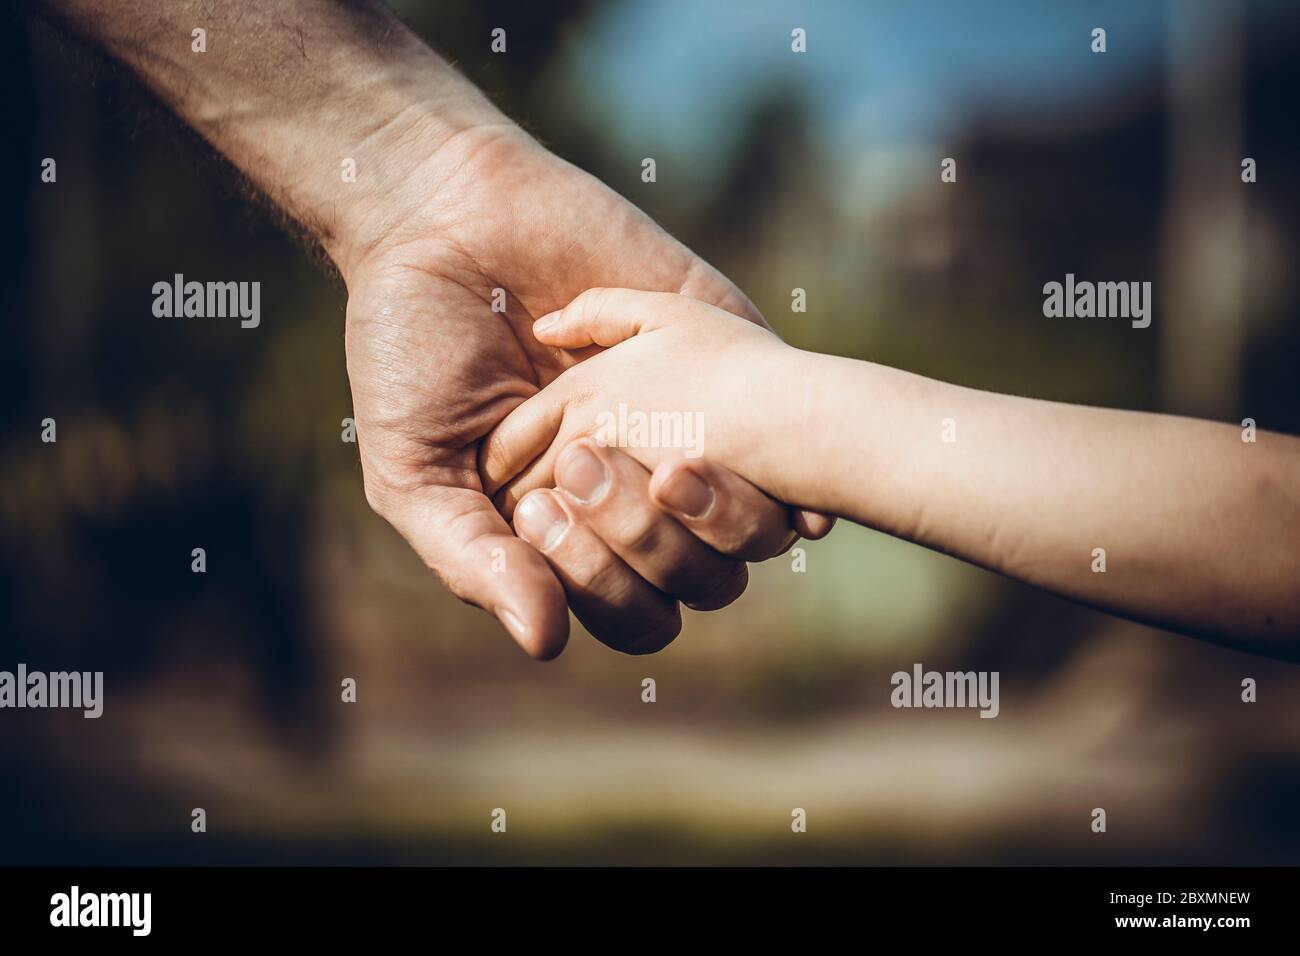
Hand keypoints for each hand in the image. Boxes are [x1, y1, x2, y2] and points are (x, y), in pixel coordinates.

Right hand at [343, 128, 807, 658]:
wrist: (446, 218)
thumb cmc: (415, 352)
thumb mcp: (416, 468)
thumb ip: (475, 559)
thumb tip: (545, 643)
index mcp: (576, 535)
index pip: (633, 612)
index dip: (604, 589)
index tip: (539, 512)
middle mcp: (644, 493)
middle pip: (704, 580)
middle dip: (649, 542)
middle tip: (580, 463)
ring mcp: (695, 427)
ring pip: (758, 522)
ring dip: (712, 507)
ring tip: (659, 454)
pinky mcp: (729, 355)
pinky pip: (788, 425)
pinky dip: (778, 450)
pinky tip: (737, 442)